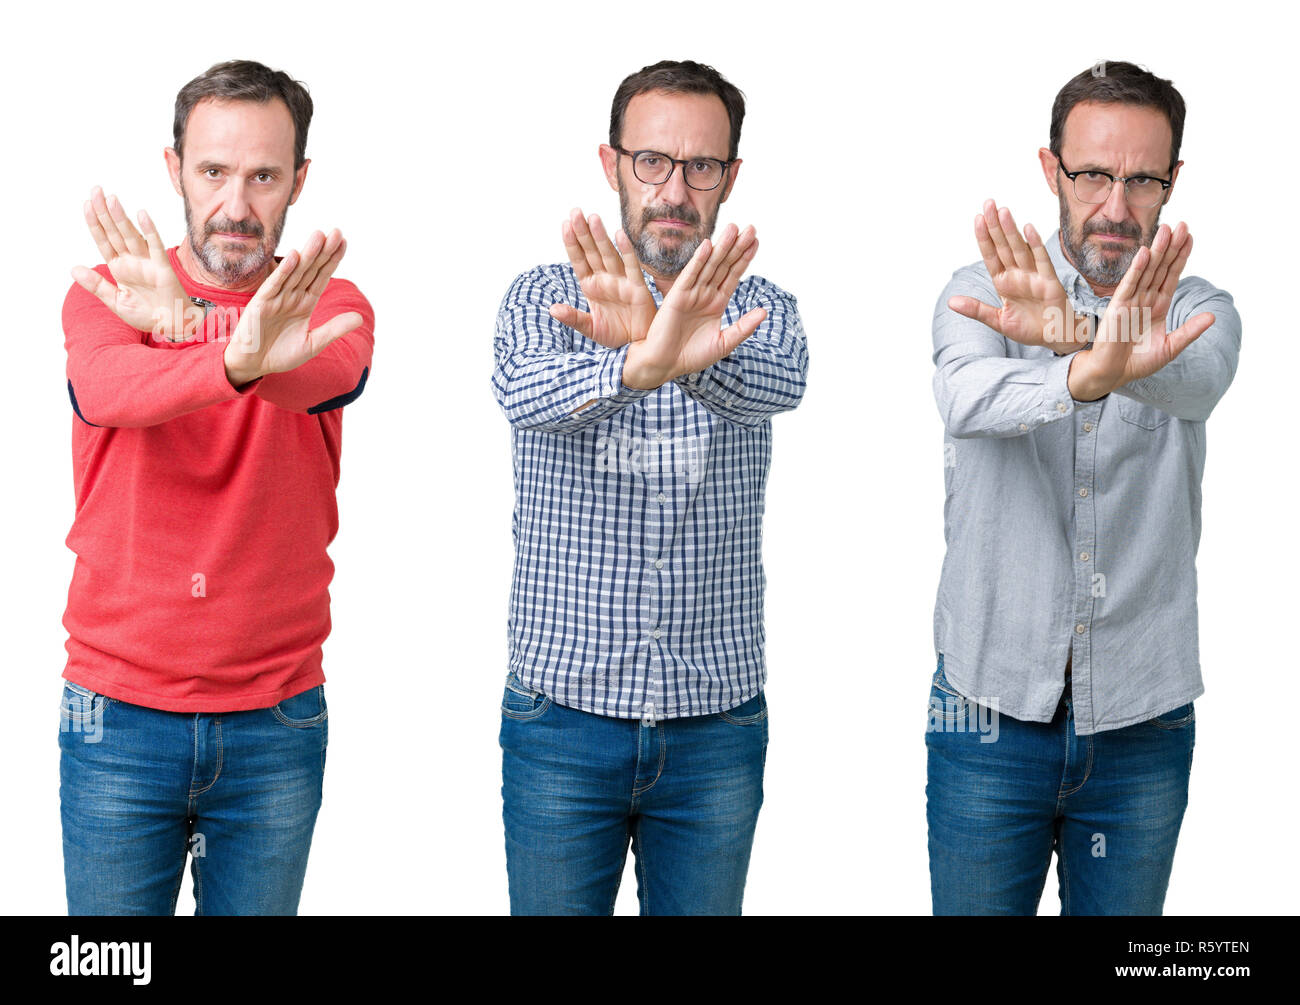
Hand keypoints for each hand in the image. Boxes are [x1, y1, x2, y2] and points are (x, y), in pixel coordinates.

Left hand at [71, 187, 193, 340]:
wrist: (171, 326)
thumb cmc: (146, 314)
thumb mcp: (116, 302)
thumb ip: (96, 285)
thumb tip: (73, 269)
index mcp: (119, 267)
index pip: (103, 241)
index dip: (95, 223)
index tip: (86, 204)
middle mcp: (132, 261)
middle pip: (114, 232)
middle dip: (104, 211)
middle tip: (95, 190)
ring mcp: (147, 263)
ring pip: (131, 236)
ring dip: (121, 217)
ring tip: (111, 198)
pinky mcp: (162, 268)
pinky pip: (155, 246)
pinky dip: (149, 231)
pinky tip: (141, 215)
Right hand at [223, 229, 363, 386]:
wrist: (252, 366)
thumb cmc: (280, 354)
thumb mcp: (312, 343)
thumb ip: (334, 329)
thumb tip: (360, 318)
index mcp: (305, 304)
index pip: (321, 277)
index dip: (332, 260)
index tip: (343, 242)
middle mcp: (292, 296)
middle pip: (311, 269)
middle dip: (324, 251)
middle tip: (336, 232)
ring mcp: (276, 298)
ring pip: (295, 272)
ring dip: (308, 254)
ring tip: (319, 236)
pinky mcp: (261, 304)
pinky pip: (275, 285)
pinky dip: (285, 271)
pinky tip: (296, 256)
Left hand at [549, 209, 656, 347]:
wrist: (638, 345)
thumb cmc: (616, 334)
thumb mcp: (590, 329)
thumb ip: (573, 318)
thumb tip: (553, 309)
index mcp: (591, 286)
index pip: (579, 260)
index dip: (572, 242)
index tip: (565, 224)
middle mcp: (605, 279)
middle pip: (592, 251)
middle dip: (583, 232)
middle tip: (575, 211)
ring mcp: (621, 281)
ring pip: (609, 254)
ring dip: (600, 236)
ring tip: (593, 217)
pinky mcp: (637, 288)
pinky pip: (631, 266)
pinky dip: (626, 251)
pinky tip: (619, 235)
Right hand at [622, 223, 767, 388]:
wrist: (665, 365)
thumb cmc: (692, 356)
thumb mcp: (724, 343)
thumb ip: (743, 327)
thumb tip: (764, 311)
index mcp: (716, 303)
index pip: (733, 275)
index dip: (744, 258)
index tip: (756, 242)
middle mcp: (704, 294)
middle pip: (724, 265)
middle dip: (737, 247)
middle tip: (750, 228)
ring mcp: (691, 293)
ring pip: (709, 265)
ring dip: (721, 247)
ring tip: (733, 228)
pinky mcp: (676, 296)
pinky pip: (690, 275)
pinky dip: (698, 260)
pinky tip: (708, 245)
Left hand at [948, 199, 1087, 350]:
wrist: (1054, 337)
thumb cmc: (1028, 327)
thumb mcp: (997, 320)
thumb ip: (976, 310)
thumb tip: (951, 302)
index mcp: (1003, 282)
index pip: (991, 255)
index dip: (984, 238)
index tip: (976, 218)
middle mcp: (1017, 274)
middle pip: (1003, 245)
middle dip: (995, 225)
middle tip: (988, 203)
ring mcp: (1033, 275)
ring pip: (1019, 248)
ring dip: (1011, 230)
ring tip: (1002, 211)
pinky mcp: (1048, 281)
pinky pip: (1041, 260)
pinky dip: (1035, 244)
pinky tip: (1028, 229)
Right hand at [1067, 222, 1215, 400]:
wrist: (1113, 374)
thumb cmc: (1137, 362)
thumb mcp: (1171, 347)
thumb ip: (1190, 331)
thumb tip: (1212, 317)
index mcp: (1158, 306)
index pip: (1172, 276)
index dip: (1181, 257)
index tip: (1190, 237)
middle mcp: (1145, 299)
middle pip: (1161, 267)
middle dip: (1171, 246)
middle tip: (1182, 224)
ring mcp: (1131, 301)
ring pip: (1147, 271)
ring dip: (1157, 250)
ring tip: (1166, 229)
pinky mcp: (1117, 307)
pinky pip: (1129, 285)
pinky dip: (1136, 269)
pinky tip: (1144, 253)